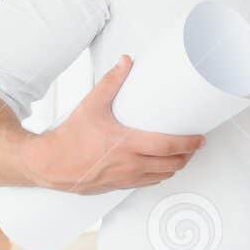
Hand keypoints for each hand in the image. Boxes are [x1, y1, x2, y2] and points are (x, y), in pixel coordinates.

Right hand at [21, 55, 204, 193]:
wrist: (49, 164)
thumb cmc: (69, 138)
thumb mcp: (91, 105)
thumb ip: (110, 82)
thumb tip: (125, 63)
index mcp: (127, 145)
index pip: (169, 147)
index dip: (189, 143)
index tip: (200, 139)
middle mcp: (130, 166)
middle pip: (171, 165)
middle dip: (187, 156)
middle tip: (194, 146)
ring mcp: (125, 179)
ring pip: (161, 176)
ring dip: (174, 167)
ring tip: (181, 155)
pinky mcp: (118, 186)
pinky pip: (146, 183)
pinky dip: (158, 175)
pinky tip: (158, 168)